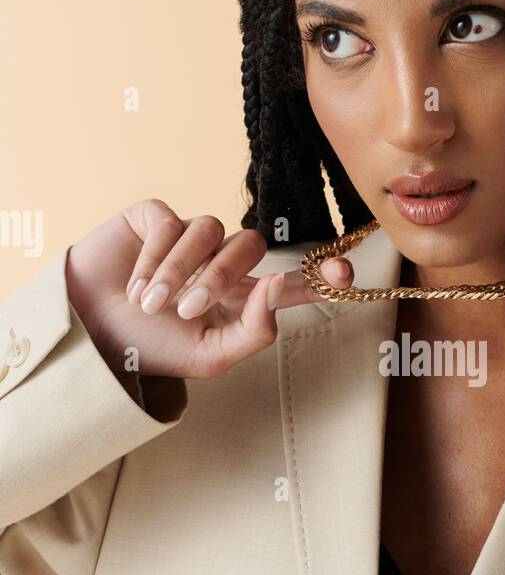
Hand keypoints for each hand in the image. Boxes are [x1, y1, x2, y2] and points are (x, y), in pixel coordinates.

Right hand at [65, 198, 354, 381]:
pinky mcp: (155, 217)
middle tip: (189, 309)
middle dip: (222, 276)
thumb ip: (254, 331)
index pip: (293, 279)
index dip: (321, 273)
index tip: (344, 273)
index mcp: (243, 297)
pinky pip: (170, 222)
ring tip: (151, 305)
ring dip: (179, 271)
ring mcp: (189, 236)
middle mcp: (222, 261)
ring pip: (209, 229)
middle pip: (249, 245)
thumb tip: (280, 286)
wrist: (91, 335)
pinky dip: (153, 258)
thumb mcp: (210, 357)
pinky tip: (135, 285)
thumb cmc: (152, 347)